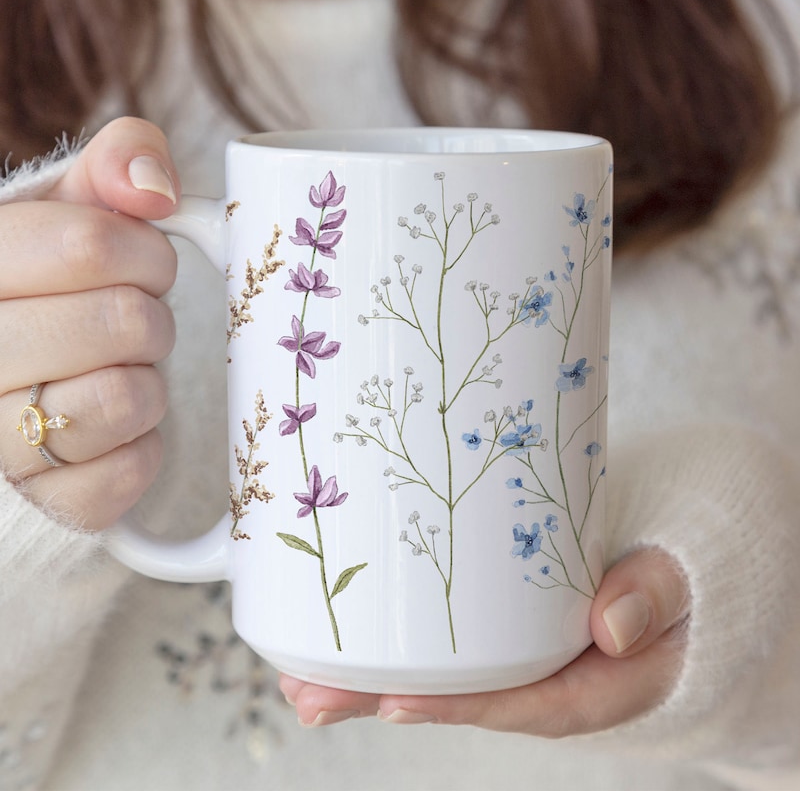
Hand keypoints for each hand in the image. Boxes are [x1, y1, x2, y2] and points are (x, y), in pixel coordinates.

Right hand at [0, 117, 179, 529]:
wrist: (16, 388)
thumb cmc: (47, 294)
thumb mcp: (64, 213)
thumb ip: (111, 169)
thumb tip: (154, 187)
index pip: (92, 245)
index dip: (147, 253)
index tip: (142, 266)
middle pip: (123, 322)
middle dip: (150, 318)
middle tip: (131, 325)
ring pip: (126, 399)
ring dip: (146, 383)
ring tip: (114, 375)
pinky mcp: (43, 505)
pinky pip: (130, 470)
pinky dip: (141, 447)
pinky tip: (109, 431)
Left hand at [280, 547, 689, 734]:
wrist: (669, 573)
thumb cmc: (672, 583)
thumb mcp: (679, 585)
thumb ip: (656, 595)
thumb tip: (614, 626)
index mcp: (587, 682)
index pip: (516, 702)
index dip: (454, 704)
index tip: (392, 702)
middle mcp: (539, 677)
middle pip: (455, 695)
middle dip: (378, 698)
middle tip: (307, 695)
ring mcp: (512, 653)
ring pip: (437, 671)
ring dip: (366, 675)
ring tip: (297, 674)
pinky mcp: (497, 627)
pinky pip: (443, 642)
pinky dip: (392, 644)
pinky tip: (340, 636)